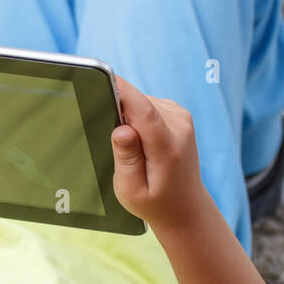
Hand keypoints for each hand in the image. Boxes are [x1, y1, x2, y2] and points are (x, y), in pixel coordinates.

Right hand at [110, 75, 206, 231]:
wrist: (184, 206)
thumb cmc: (154, 202)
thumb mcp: (131, 190)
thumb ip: (126, 158)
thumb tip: (121, 130)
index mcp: (168, 147)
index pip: (143, 109)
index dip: (121, 91)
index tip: (99, 76)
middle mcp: (179, 126)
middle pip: (138, 103)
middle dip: (119, 113)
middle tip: (116, 145)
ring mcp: (181, 116)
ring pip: (141, 102)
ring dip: (129, 117)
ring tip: (133, 148)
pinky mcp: (177, 112)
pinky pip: (147, 105)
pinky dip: (137, 117)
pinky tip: (140, 140)